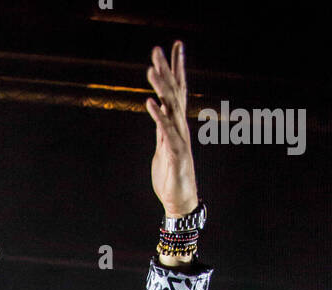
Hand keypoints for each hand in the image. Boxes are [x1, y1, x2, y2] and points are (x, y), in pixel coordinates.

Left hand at [146, 42, 197, 217]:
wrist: (179, 201)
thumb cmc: (171, 176)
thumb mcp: (162, 148)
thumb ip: (162, 129)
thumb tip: (159, 112)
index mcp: (176, 125)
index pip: (178, 91)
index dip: (176, 69)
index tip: (174, 46)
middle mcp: (180, 128)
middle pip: (174, 93)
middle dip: (166, 70)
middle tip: (157, 49)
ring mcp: (179, 139)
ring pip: (171, 108)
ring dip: (161, 88)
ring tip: (151, 69)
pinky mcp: (175, 153)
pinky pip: (166, 132)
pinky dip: (158, 116)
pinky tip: (150, 102)